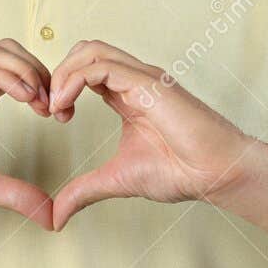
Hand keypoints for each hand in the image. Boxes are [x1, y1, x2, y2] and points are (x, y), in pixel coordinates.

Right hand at [0, 39, 54, 228]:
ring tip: (43, 102)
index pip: (17, 70)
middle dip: (41, 69)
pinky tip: (25, 97)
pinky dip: (7, 76)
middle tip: (58, 106)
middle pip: (10, 50)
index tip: (62, 115)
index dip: (46, 84)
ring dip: (28, 69)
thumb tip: (52, 217)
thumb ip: (16, 195)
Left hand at [46, 40, 255, 229]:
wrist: (216, 173)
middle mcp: (135, 79)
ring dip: (63, 74)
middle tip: (50, 109)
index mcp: (128, 94)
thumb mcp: (117, 179)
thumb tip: (56, 216)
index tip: (53, 117)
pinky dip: (74, 80)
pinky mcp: (148, 83)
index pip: (85, 70)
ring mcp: (142, 77)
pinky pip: (102, 66)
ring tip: (56, 107)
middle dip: (57, 73)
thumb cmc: (181, 171)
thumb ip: (84, 191)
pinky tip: (66, 106)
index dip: (61, 86)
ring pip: (90, 50)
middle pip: (84, 50)